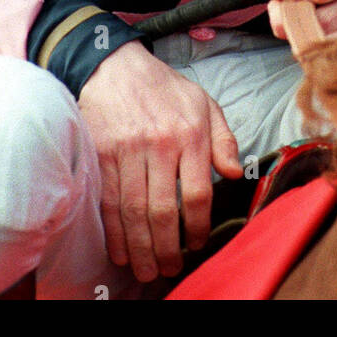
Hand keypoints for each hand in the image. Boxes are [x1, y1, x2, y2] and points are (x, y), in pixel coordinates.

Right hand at [78, 41, 241, 282]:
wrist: (117, 67)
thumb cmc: (166, 90)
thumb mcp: (205, 105)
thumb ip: (224, 140)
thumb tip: (235, 173)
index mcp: (190, 134)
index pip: (197, 193)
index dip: (198, 226)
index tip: (197, 243)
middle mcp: (159, 144)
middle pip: (163, 210)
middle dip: (167, 249)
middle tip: (170, 269)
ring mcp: (127, 151)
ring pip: (133, 212)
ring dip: (140, 248)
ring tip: (146, 270)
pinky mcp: (101, 154)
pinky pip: (108, 201)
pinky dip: (114, 232)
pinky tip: (121, 250)